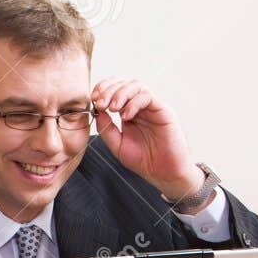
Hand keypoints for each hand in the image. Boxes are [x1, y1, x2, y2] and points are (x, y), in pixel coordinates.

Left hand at [90, 78, 203, 202]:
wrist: (164, 173)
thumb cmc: (143, 160)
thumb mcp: (117, 145)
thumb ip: (106, 129)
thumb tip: (96, 111)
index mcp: (129, 113)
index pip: (116, 90)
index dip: (103, 89)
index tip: (93, 98)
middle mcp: (141, 107)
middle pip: (125, 84)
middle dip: (109, 90)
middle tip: (100, 103)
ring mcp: (153, 108)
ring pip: (137, 86)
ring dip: (121, 93)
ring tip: (112, 108)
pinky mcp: (164, 111)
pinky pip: (148, 97)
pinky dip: (134, 103)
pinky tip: (126, 116)